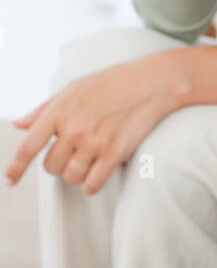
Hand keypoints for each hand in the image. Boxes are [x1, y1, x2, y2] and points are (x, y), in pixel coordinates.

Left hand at [4, 52, 186, 193]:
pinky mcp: (115, 153)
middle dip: (59, 163)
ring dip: (76, 174)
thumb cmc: (110, 83)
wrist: (150, 82)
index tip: (8, 181)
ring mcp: (94, 142)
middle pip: (51, 167)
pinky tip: (98, 173)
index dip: (15, 168)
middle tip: (75, 150)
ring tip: (88, 159)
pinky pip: (92, 185)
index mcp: (59, 111)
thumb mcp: (73, 89)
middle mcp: (73, 128)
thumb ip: (43, 109)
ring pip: (71, 178)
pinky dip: (92, 184)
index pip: (28, 147)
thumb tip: (18, 125)